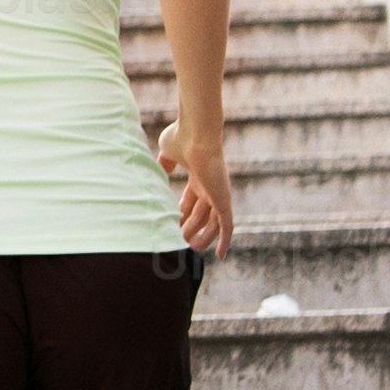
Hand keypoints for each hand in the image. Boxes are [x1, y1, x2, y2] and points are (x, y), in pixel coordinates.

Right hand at [156, 114, 233, 255]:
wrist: (196, 133)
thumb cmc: (182, 136)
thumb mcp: (168, 151)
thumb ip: (165, 162)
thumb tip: (162, 168)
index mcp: (199, 175)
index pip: (192, 199)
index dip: (184, 212)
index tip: (172, 222)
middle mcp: (210, 186)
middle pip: (202, 212)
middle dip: (191, 226)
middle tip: (179, 239)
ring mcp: (218, 194)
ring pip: (213, 223)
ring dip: (203, 237)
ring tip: (190, 248)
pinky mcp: (224, 200)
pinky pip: (227, 226)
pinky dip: (225, 241)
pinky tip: (221, 256)